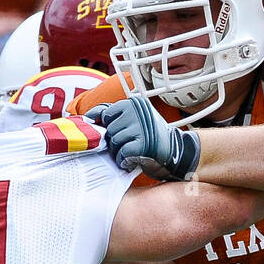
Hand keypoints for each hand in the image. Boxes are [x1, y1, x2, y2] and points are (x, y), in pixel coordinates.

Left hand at [86, 96, 200, 179]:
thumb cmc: (151, 138)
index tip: (108, 132)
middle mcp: (137, 111)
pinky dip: (125, 160)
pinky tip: (133, 159)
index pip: (105, 113)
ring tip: (132, 152)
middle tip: (129, 145)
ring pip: (114, 142)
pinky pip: (122, 153)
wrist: (177, 152)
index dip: (104, 125)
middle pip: (108, 129)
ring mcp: (140, 127)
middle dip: (115, 141)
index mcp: (134, 103)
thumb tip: (87, 119)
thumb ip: (114, 117)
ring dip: (120, 151)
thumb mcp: (134, 121)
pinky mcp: (142, 143)